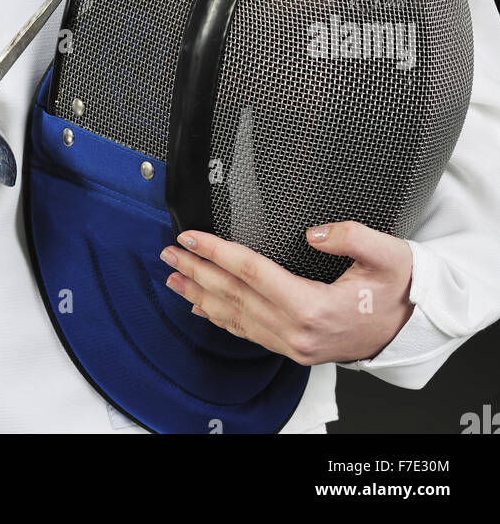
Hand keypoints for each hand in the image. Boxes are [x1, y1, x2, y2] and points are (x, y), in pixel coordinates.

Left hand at [160, 220, 414, 364]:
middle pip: (234, 296)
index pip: (251, 273)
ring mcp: (294, 344)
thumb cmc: (398, 290)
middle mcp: (297, 331)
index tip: (191, 237)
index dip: (217, 252)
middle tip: (169, 252)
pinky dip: (220, 318)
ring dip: (200, 295)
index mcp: (313, 307)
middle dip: (197, 271)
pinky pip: (248, 332)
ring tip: (174, 277)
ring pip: (235, 317)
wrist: (411, 326)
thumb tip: (315, 232)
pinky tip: (203, 307)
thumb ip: (352, 237)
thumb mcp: (387, 254)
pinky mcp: (294, 348)